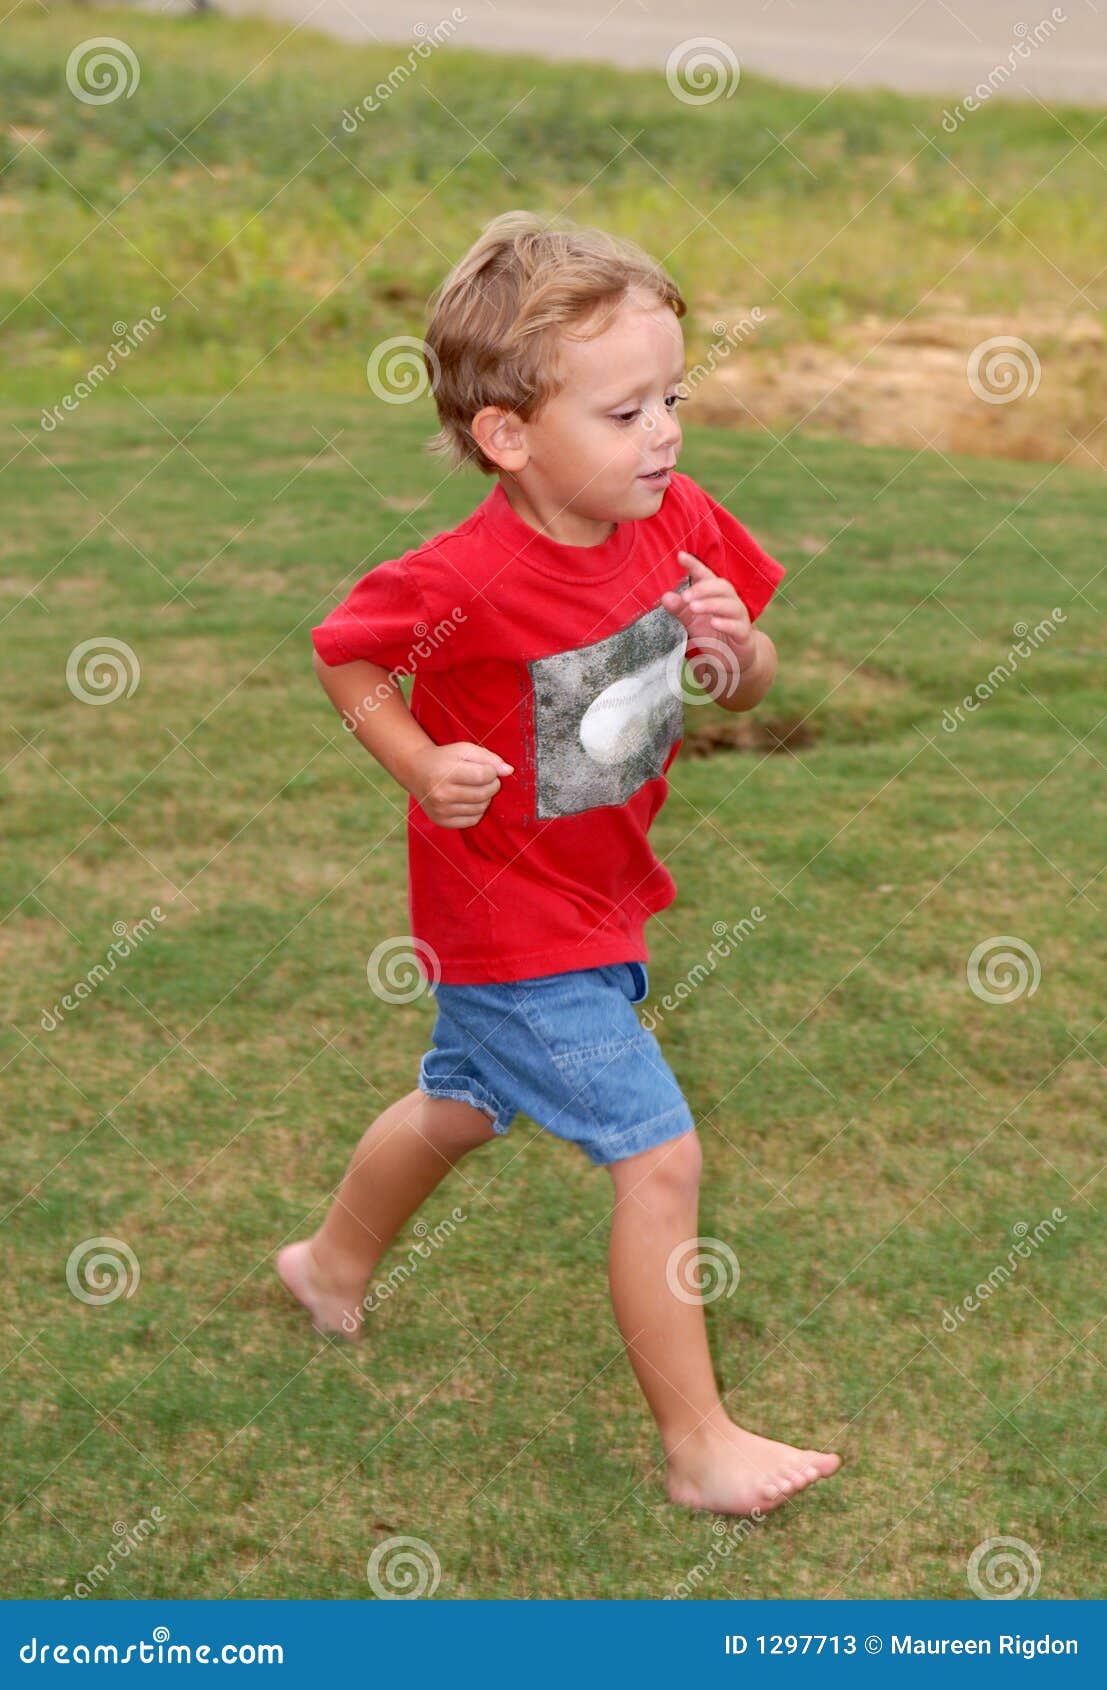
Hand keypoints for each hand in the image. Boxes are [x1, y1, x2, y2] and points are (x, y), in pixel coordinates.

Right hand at [409, 741, 512, 828]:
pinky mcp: (441, 821)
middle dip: (492, 785)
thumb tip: (509, 771)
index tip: (487, 768)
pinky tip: (468, 800)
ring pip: (480, 808)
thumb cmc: (444, 758)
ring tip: (475, 788)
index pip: (484, 775)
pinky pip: (472, 820)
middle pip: (484, 793)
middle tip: (485, 778)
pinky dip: (476, 810)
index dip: (492, 771)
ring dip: (485, 798)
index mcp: (446, 772)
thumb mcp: (464, 750)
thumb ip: (488, 757)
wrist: (416, 771)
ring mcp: (440, 810)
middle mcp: (441, 794)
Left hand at [659, 550, 757, 696]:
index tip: (680, 556)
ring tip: (694, 606)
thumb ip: (680, 609)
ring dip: (711, 604)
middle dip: (703, 588)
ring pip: (730, 605)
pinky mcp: (744, 636)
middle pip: (722, 587)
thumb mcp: (692, 622)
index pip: (706, 576)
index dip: (695, 566)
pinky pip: (738, 627)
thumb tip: (665, 596)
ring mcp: (739, 619)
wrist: (734, 660)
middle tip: (685, 595)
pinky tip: (714, 622)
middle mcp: (730, 603)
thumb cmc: (713, 635)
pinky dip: (726, 624)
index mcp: (716, 596)